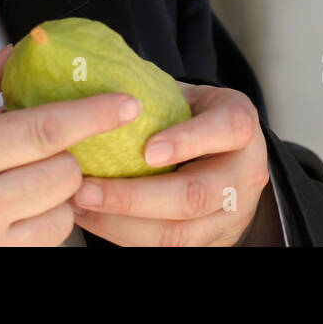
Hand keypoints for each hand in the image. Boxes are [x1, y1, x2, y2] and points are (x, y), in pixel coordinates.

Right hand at [0, 45, 142, 245]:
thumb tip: (13, 54)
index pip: (43, 129)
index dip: (92, 114)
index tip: (124, 104)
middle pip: (63, 174)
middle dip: (64, 157)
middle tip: (42, 151)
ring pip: (62, 215)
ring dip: (57, 196)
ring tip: (26, 185)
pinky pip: (45, 245)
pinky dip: (43, 226)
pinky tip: (18, 214)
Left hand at [68, 82, 275, 245]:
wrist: (231, 161)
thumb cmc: (195, 118)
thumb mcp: (187, 96)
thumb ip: (153, 93)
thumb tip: (88, 76)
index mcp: (239, 125)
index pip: (227, 128)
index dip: (189, 140)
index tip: (147, 149)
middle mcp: (243, 174)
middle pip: (195, 195)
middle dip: (134, 197)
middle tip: (85, 188)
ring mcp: (229, 215)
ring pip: (177, 233)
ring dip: (120, 223)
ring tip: (79, 205)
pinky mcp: (207, 242)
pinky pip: (163, 248)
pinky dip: (122, 235)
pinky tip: (90, 218)